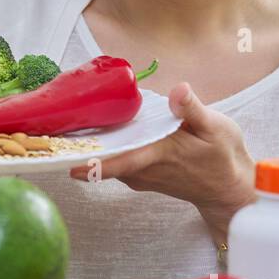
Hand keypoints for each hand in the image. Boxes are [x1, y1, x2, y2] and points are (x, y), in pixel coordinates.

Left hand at [68, 82, 255, 242]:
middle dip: (78, 148)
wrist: (229, 189)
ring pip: (106, 162)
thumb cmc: (223, 157)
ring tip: (63, 126)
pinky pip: (114, 162)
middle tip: (49, 132)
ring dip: (87, 148)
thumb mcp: (216, 128)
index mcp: (158, 155)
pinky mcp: (140, 175)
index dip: (92, 163)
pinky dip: (102, 150)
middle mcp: (143, 170)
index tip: (66, 161)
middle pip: (103, 160)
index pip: (119, 162)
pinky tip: (93, 131)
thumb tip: (178, 90)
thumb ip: (193, 109)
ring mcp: (140, 175)